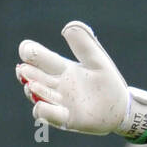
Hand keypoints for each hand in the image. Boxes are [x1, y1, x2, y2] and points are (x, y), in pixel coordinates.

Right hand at [15, 21, 146, 136]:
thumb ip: (84, 44)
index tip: (29, 51)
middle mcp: (56, 84)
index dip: (28, 51)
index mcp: (61, 67)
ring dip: (32, 90)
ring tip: (33, 86)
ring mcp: (60, 102)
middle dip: (25, 72)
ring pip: (36, 94)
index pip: (36, 56)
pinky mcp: (67, 119)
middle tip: (25, 71)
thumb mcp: (98, 60)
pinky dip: (43, 110)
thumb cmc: (108, 82)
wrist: (122, 108)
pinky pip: (49, 115)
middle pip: (31, 75)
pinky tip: (41, 106)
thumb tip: (67, 28)